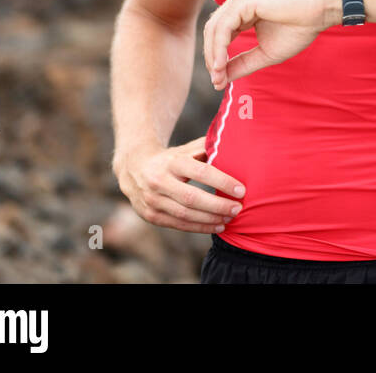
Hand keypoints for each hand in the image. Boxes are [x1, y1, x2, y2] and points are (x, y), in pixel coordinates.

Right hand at [113, 136, 245, 232]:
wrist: (133, 167)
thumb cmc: (171, 158)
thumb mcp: (186, 149)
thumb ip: (208, 148)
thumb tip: (236, 147)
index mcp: (172, 162)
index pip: (201, 172)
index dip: (222, 182)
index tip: (241, 190)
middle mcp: (159, 181)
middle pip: (192, 198)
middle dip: (218, 205)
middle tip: (238, 208)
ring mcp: (152, 200)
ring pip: (185, 214)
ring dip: (210, 219)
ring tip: (230, 218)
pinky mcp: (151, 215)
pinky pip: (178, 224)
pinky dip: (199, 227)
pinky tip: (217, 225)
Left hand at [202, 0, 338, 88]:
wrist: (321, 9)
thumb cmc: (300, 27)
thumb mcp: (266, 53)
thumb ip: (243, 63)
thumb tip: (220, 79)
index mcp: (243, 10)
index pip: (220, 34)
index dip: (216, 57)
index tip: (219, 81)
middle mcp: (238, 0)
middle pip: (212, 31)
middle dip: (211, 57)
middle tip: (216, 81)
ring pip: (214, 29)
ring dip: (212, 55)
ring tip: (218, 76)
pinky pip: (223, 27)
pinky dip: (219, 48)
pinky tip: (221, 64)